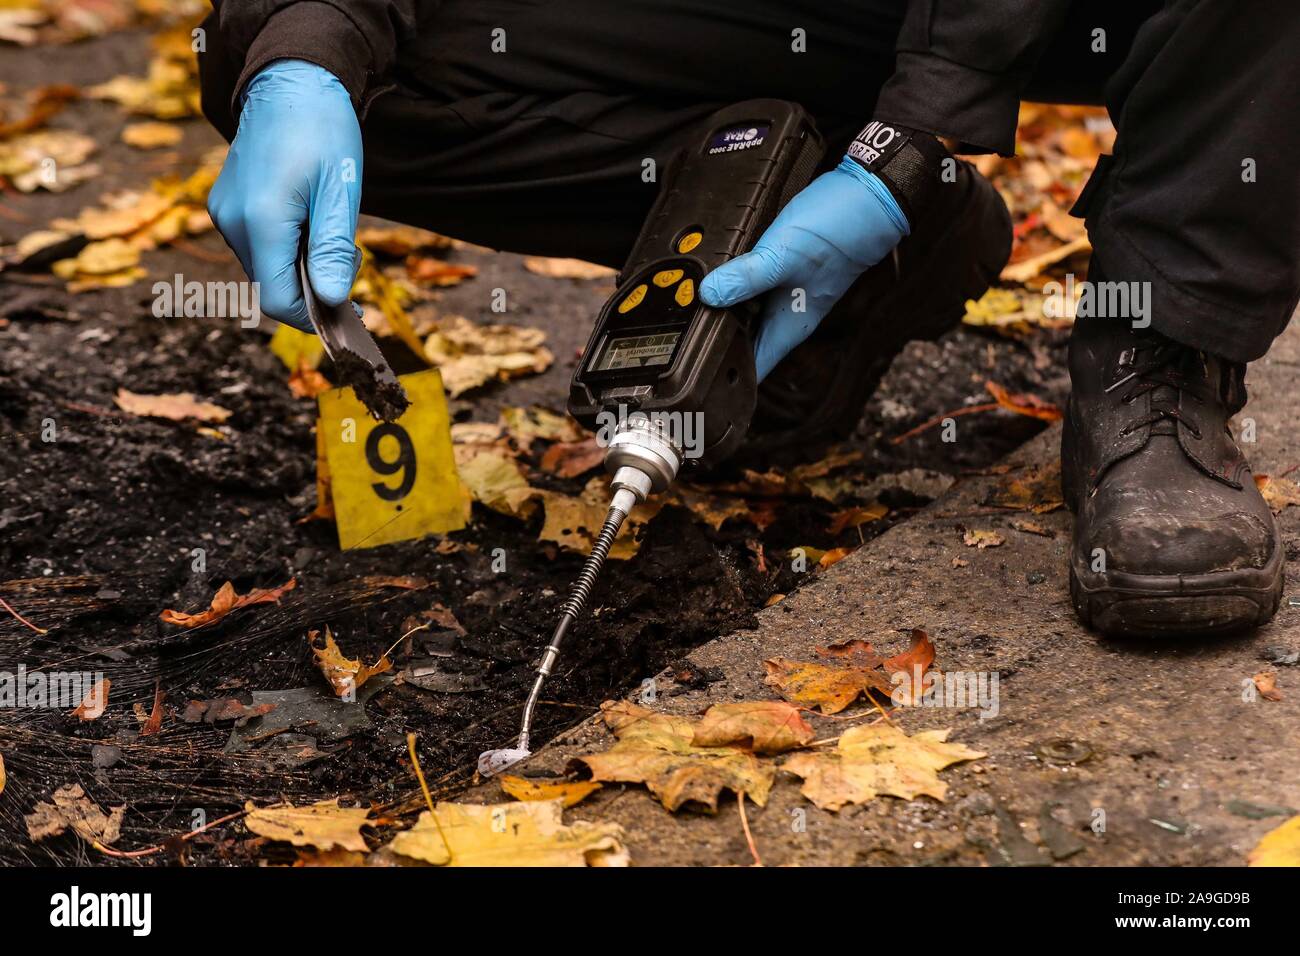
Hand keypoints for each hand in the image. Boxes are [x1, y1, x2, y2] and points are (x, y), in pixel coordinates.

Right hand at [208, 60, 362, 331]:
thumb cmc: (322, 128)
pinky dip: (288, 248)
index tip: (351, 313)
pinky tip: (311, 222)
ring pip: (266, 267)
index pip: (279, 300)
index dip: (314, 317)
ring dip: (302, 266)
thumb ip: (333, 249)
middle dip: (314, 287)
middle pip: (272, 286)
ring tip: (332, 232)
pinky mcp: (226, 204)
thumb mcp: (339, 192)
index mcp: (260, 220)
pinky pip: (258, 246)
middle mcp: (230, 221)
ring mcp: (224, 212)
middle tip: (351, 257)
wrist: (291, 79)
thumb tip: (330, 300)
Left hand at [699, 158, 908, 380]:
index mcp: (789, 327)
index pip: (753, 369)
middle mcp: (787, 315)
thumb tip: (708, 295)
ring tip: (692, 302)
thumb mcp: (782, 256)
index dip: (725, 378)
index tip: (696, 377)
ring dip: (723, 309)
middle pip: (744, 342)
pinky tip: (718, 271)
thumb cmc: (838, 231)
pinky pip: (752, 286)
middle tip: (681, 331)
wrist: (868, 194)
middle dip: (715, 339)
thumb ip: (744, 278)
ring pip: (745, 313)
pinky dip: (734, 283)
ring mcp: (787, 293)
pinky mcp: (785, 270)